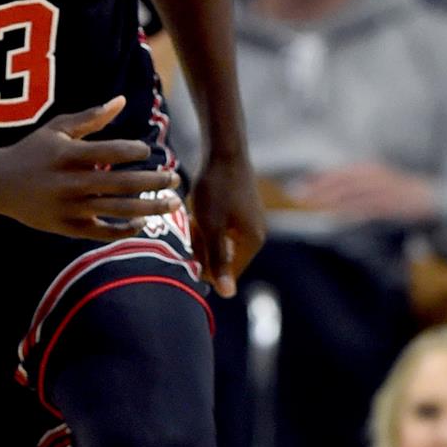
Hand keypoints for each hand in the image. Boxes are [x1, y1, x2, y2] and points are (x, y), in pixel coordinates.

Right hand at [0, 97, 181, 240]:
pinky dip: (124, 229)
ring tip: (173, 203)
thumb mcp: (56, 129)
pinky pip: (101, 232)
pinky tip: (142, 222)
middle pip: (121, 183)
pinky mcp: (66, 227)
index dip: (134, 151)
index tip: (148, 151)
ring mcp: (69, 208)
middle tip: (175, 178)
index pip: (110, 152)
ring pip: (118, 211)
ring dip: (150, 207)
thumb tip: (122, 100)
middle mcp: (71, 183)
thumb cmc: (31, 152)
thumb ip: (90, 117)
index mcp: (69, 155)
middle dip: (154, 181)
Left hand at [189, 152, 264, 298]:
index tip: (191, 241)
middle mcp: (255, 236)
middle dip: (202, 246)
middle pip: (221, 258)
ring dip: (201, 234)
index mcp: (252, 242)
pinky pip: (219, 229)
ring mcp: (249, 223)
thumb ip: (218, 260)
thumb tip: (227, 295)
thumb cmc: (216, 188)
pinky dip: (205, 223)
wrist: (223, 150)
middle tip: (192, 224)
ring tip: (194, 215)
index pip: (225, 273)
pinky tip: (197, 209)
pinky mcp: (240, 212)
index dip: (203, 264)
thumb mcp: (211, 226)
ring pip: (217, 242)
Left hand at [293, 163, 436, 223]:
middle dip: (318, 188)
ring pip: (350, 194)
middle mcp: (373, 176)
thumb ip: (352, 183)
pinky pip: (364, 208)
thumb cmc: (397, 190)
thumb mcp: (373, 180)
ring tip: (313, 204)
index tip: (300, 185)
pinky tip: (335, 215)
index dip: (317, 179)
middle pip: (340, 181)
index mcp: (368, 168)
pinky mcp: (388, 204)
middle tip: (300, 196)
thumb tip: (326, 190)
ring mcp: (380, 190)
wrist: (427, 196)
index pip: (338, 172)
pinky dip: (348, 211)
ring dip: (329, 199)